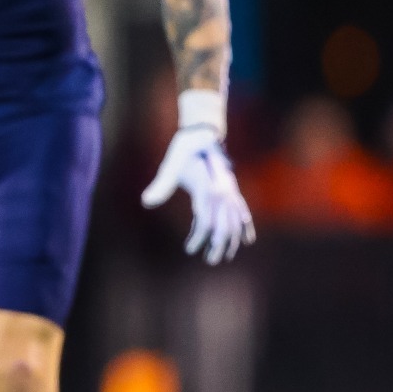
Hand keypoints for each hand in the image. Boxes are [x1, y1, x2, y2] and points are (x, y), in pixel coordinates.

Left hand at [142, 126, 255, 263]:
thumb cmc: (185, 147)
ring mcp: (230, 190)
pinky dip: (244, 225)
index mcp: (210, 188)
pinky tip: (246, 239)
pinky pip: (240, 210)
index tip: (190, 250)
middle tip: (212, 261)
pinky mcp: (230, 188)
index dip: (199, 238)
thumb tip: (146, 203)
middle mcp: (224, 191)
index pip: (206, 220)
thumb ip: (162, 185)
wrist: (203, 130)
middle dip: (219, 244)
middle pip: (225, 224)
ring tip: (224, 255)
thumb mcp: (171, 164)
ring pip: (235, 220)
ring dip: (231, 239)